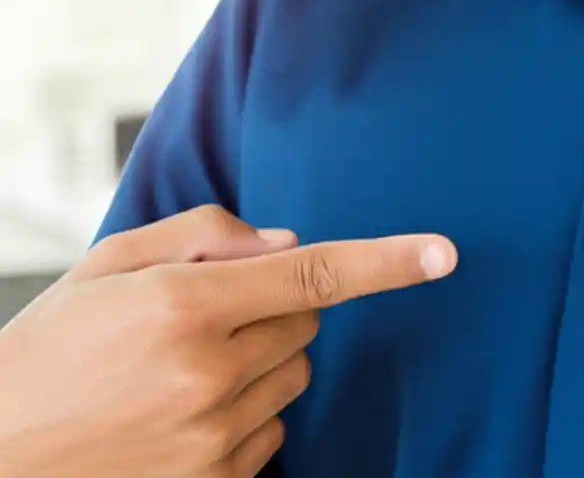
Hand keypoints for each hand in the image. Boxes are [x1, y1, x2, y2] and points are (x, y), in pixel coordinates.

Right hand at [0, 205, 456, 477]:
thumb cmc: (44, 355)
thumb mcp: (104, 268)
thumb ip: (203, 238)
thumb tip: (286, 243)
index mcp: (178, 306)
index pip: (311, 275)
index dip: (387, 262)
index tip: (444, 254)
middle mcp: (204, 373)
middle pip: (306, 322)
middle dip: (274, 308)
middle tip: (206, 318)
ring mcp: (212, 438)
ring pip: (294, 375)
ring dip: (262, 361)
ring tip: (179, 372)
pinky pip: (275, 431)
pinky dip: (248, 413)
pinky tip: (182, 415)